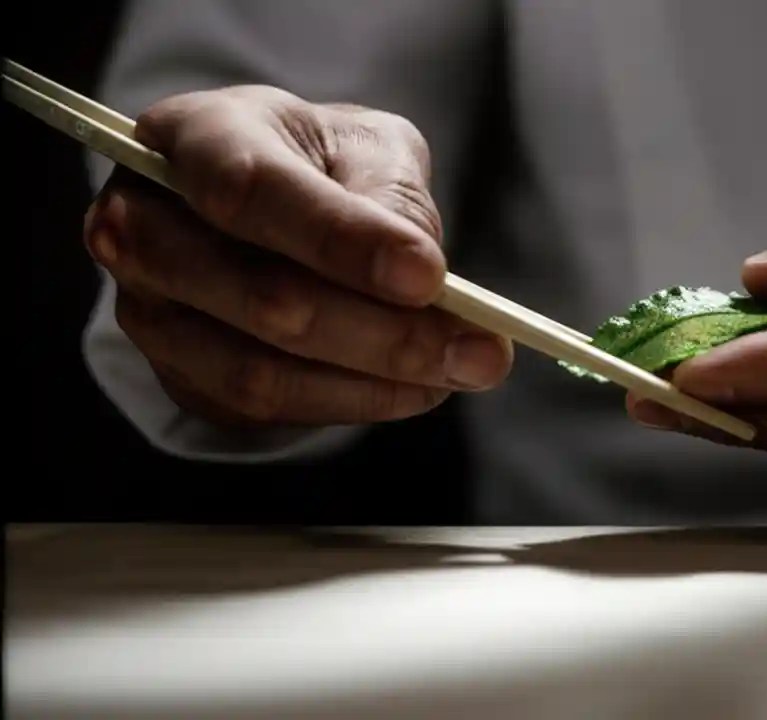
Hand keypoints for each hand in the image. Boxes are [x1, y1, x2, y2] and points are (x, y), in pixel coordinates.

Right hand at [83, 86, 511, 426]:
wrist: (275, 206)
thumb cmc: (322, 165)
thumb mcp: (368, 147)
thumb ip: (392, 195)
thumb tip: (419, 272)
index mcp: (194, 138)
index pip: (250, 191)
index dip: (341, 240)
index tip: (429, 276)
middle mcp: (145, 226)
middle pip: (261, 297)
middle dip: (386, 333)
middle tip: (482, 351)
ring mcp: (151, 311)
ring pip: (262, 371)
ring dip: (378, 382)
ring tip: (463, 370)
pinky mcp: (181, 376)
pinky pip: (270, 409)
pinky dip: (354, 403)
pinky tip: (416, 386)